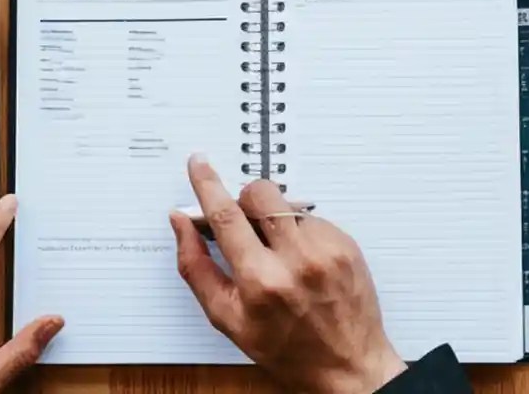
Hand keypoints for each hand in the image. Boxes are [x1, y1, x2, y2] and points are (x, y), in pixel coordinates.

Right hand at [170, 154, 406, 393]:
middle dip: (245, 199)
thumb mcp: (228, 319)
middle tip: (245, 224)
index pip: (226, 216)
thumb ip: (196, 268)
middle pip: (260, 194)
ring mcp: (326, 250)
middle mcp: (296, 261)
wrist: (347, 364)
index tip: (199, 164)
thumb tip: (181, 224)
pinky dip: (301, 232)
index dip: (207, 184)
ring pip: (287, 205)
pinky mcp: (346, 244)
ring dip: (275, 220)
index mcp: (261, 281)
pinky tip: (304, 262)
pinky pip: (313, 218)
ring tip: (280, 256)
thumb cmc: (287, 348)